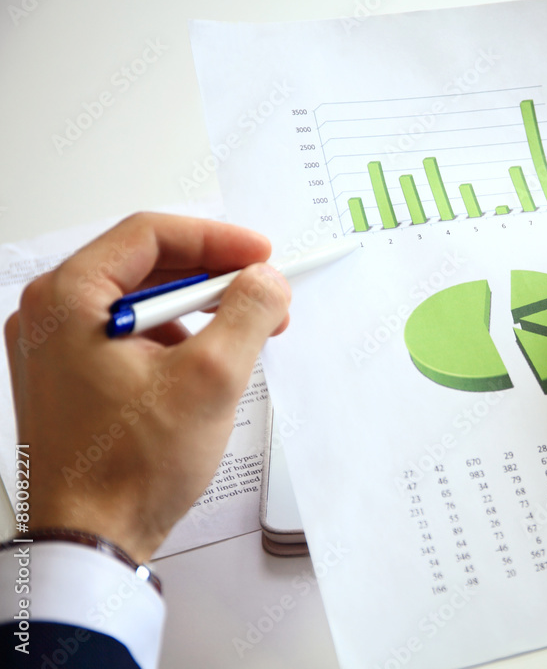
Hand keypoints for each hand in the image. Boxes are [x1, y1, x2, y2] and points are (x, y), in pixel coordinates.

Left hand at [5, 213, 290, 560]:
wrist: (93, 539)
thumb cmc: (126, 469)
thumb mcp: (209, 379)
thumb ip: (247, 314)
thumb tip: (266, 281)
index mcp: (68, 300)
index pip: (150, 235)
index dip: (217, 240)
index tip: (260, 256)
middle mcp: (52, 317)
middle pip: (148, 266)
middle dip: (216, 278)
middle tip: (263, 295)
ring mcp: (58, 349)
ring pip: (144, 303)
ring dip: (201, 311)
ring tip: (244, 336)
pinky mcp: (75, 378)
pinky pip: (134, 336)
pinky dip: (178, 339)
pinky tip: (209, 365)